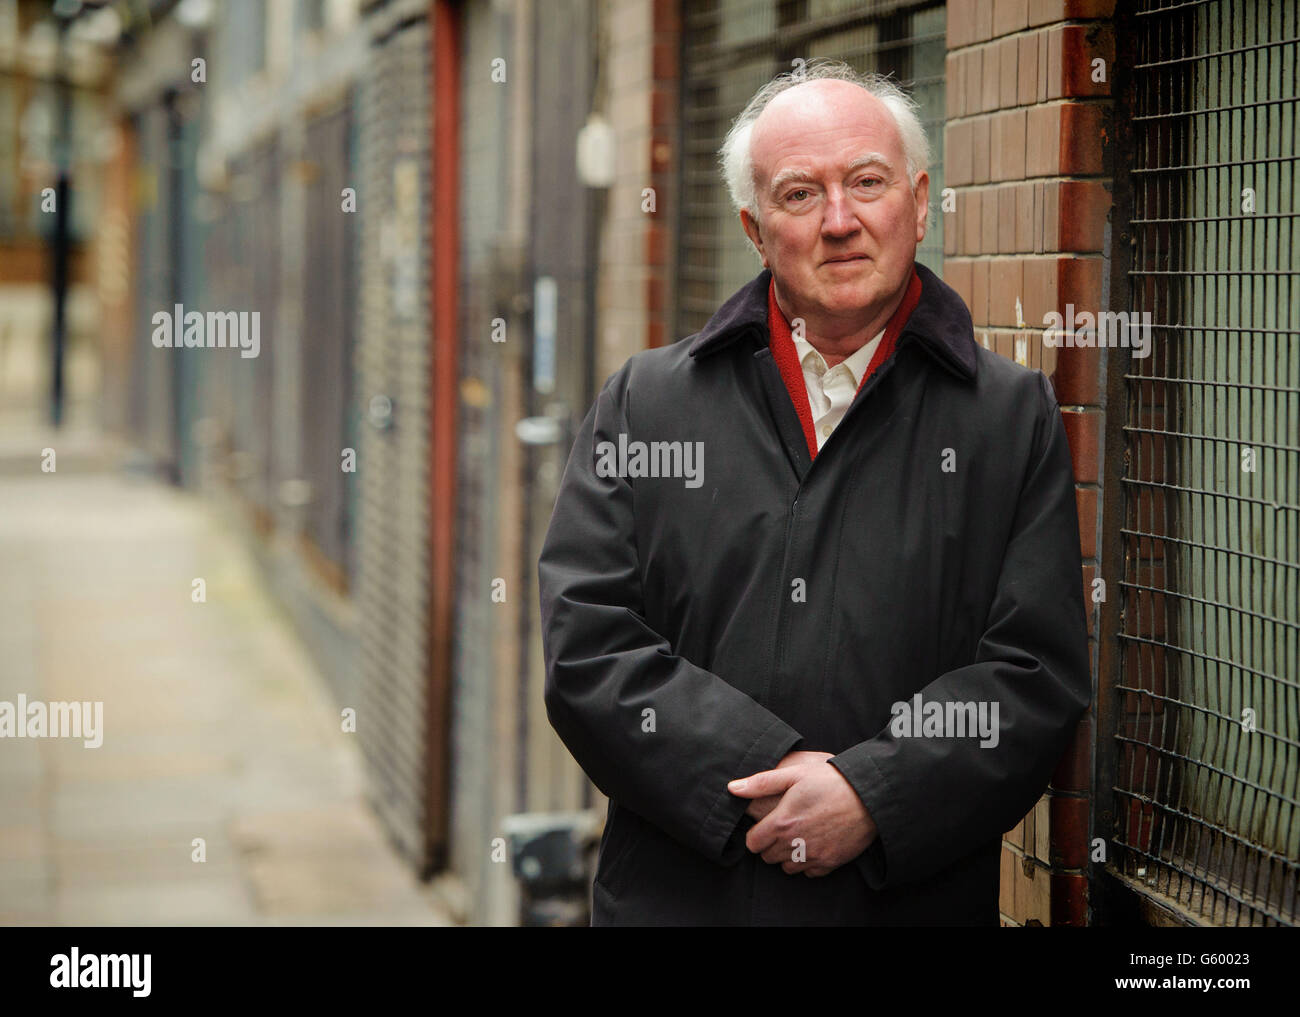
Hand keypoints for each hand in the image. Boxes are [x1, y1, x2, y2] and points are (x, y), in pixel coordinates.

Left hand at [728, 755, 876, 876]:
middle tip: (782, 828)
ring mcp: (813, 855)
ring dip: (787, 855)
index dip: (756, 835)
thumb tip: (733, 788)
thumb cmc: (829, 781)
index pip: (753, 843)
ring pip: (786, 867)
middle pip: (767, 857)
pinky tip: (813, 843)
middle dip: (770, 844)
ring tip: (798, 835)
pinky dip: (807, 862)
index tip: (765, 826)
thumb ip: (761, 783)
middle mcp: (795, 843)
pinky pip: (808, 872)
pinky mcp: (829, 862)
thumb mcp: (794, 774)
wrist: (868, 796)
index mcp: (782, 822)